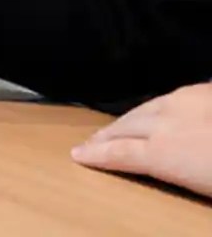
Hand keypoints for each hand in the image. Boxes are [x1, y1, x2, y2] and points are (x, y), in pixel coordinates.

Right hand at [71, 83, 211, 196]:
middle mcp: (164, 123)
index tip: (77, 155)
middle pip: (125, 127)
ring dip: (126, 119)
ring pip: (144, 109)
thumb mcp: (201, 186)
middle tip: (90, 142)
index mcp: (162, 152)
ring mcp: (183, 102)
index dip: (96, 155)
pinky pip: (168, 97)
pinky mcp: (201, 89)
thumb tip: (161, 169)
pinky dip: (154, 107)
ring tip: (116, 126)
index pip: (119, 153)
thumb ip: (172, 173)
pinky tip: (155, 108)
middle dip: (105, 135)